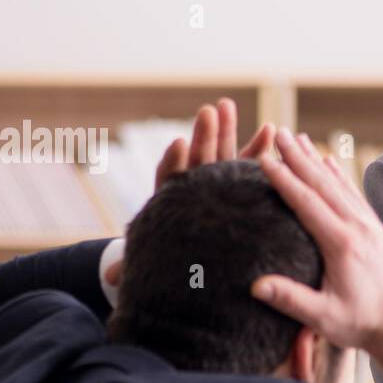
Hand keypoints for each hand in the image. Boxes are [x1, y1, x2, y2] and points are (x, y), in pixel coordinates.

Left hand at [105, 98, 277, 287]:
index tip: (178, 144)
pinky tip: (271, 130)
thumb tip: (112, 277)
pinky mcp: (240, 186)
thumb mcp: (155, 267)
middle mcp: (195, 188)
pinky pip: (249, 165)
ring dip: (225, 129)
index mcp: (172, 203)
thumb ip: (136, 267)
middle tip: (207, 112)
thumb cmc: (173, 265)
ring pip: (221, 154)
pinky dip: (259, 147)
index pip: (170, 177)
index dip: (174, 161)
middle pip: (197, 158)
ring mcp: (218, 184)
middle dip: (203, 135)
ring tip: (227, 105)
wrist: (197, 266)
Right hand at [249, 128, 382, 374]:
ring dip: (317, 160)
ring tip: (299, 138)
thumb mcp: (324, 317)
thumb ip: (291, 300)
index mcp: (342, 245)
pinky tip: (330, 162)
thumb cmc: (360, 324)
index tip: (265, 159)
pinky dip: (339, 176)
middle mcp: (358, 228)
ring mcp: (370, 226)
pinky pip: (354, 195)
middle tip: (278, 133)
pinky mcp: (376, 230)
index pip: (308, 203)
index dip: (285, 179)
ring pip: (339, 185)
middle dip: (299, 157)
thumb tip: (255, 287)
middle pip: (323, 184)